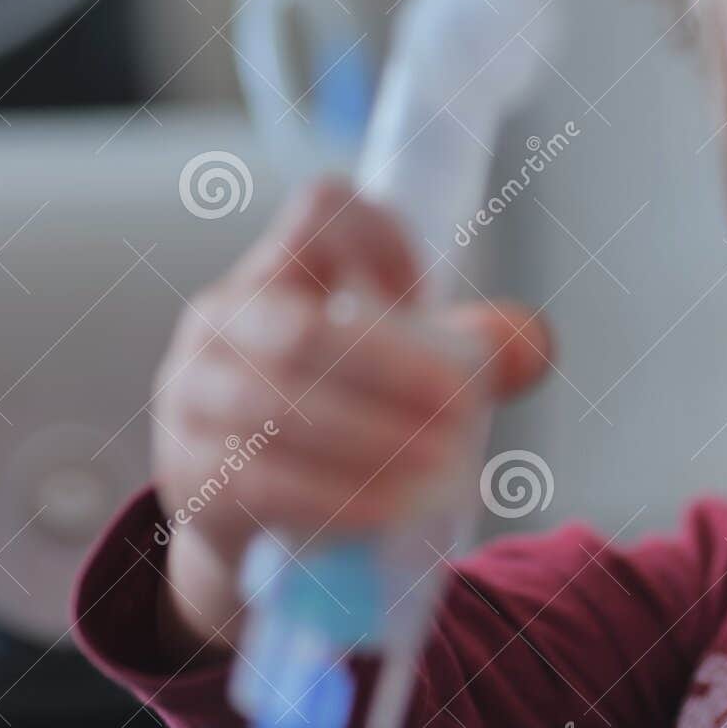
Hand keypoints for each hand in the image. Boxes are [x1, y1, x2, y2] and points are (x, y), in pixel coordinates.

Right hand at [152, 177, 551, 560]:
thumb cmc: (331, 417)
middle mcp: (220, 323)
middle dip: (393, 369)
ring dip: (372, 439)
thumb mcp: (395, 370)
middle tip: (463, 410)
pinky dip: (337, 496)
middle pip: (303, 329)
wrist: (246, 517)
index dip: (383, 237)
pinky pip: (264, 483)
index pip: (319, 210)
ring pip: (279, 408)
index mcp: (275, 272)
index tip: (427, 294)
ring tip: (440, 465)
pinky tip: (393, 509)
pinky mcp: (193, 477)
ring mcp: (192, 400)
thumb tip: (534, 346)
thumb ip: (470, 350)